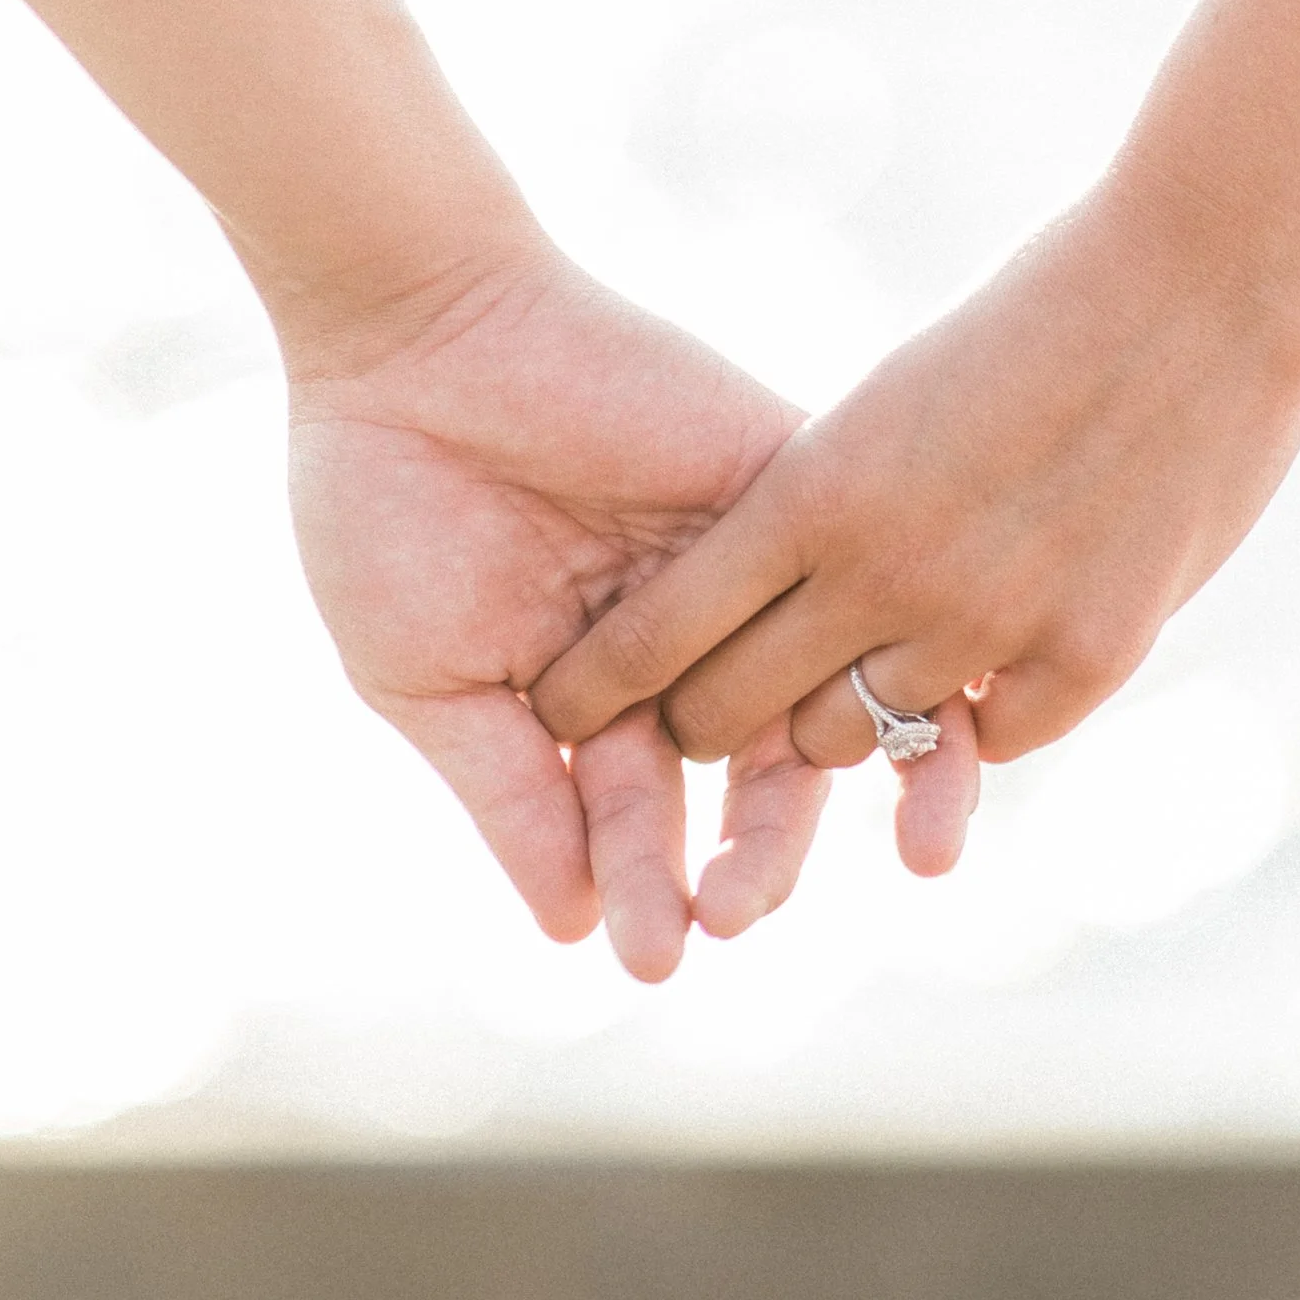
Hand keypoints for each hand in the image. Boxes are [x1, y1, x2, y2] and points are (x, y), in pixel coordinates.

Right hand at [285, 244, 834, 980]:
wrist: (408, 341)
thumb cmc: (387, 508)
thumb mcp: (430, 682)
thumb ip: (511, 799)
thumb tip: (576, 928)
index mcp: (600, 696)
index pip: (646, 813)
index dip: (653, 884)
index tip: (656, 958)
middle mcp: (691, 646)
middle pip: (751, 777)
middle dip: (747, 858)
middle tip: (733, 918)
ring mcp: (749, 573)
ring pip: (821, 702)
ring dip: (817, 796)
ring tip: (813, 868)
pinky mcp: (794, 490)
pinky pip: (866, 590)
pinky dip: (899, 665)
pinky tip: (913, 745)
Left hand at [530, 177, 1299, 788]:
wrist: (1210, 277)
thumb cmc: (1047, 313)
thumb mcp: (897, 403)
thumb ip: (839, 505)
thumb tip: (792, 587)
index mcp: (815, 488)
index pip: (664, 631)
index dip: (614, 682)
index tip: (575, 706)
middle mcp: (886, 572)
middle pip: (740, 714)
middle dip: (714, 725)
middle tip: (709, 728)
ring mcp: (990, 621)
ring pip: (860, 740)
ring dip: (847, 724)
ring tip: (850, 699)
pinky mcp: (1091, 655)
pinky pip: (992, 737)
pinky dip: (977, 717)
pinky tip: (986, 679)